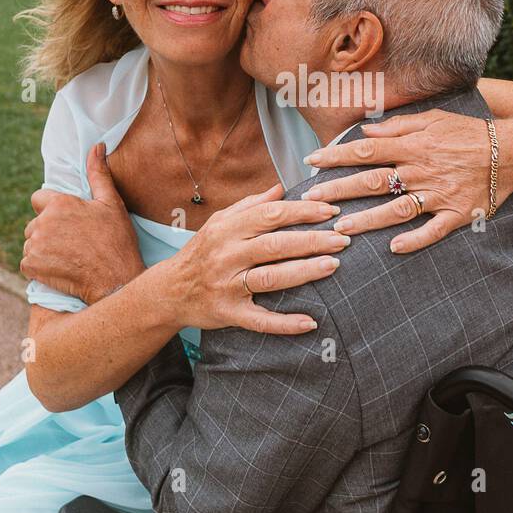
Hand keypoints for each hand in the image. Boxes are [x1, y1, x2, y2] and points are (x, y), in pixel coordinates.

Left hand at [21, 143, 145, 303]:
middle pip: (34, 223)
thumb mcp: (111, 204)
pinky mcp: (31, 266)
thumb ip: (98, 174)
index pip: (38, 199)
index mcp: (59, 203)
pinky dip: (39, 267)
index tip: (68, 222)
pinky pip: (27, 263)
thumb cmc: (117, 241)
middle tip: (72, 243)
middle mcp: (43, 222)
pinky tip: (59, 268)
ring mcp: (35, 245)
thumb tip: (97, 146)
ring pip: (30, 243)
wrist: (115, 280)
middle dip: (48, 231)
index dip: (52, 209)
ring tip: (67, 257)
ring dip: (42, 249)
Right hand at [165, 184, 349, 334]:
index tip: (330, 210)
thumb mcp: (219, 223)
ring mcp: (227, 286)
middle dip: (312, 240)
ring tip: (333, 265)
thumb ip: (250, 206)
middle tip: (343, 238)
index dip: (302, 211)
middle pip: (275, 245)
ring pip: (271, 278)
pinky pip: (260, 320)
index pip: (270, 215)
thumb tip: (281, 188)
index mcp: (227, 229)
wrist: (169, 291)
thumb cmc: (202, 252)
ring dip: (304, 272)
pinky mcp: (229, 313)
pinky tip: (310, 322)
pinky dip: (285, 323)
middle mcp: (227, 255)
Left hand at [299, 109, 504, 253]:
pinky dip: (415, 240)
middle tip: (311, 200)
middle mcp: (421, 170)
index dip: (336, 156)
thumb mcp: (434, 119)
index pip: (366, 151)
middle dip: (340, 190)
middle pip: (373, 181)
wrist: (511, 152)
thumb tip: (366, 131)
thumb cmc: (469, 133)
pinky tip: (394, 248)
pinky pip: (433, 230)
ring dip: (368, 220)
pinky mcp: (457, 214)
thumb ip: (399, 126)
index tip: (311, 161)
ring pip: (397, 209)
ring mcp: (439, 195)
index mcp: (413, 146)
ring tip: (342, 228)